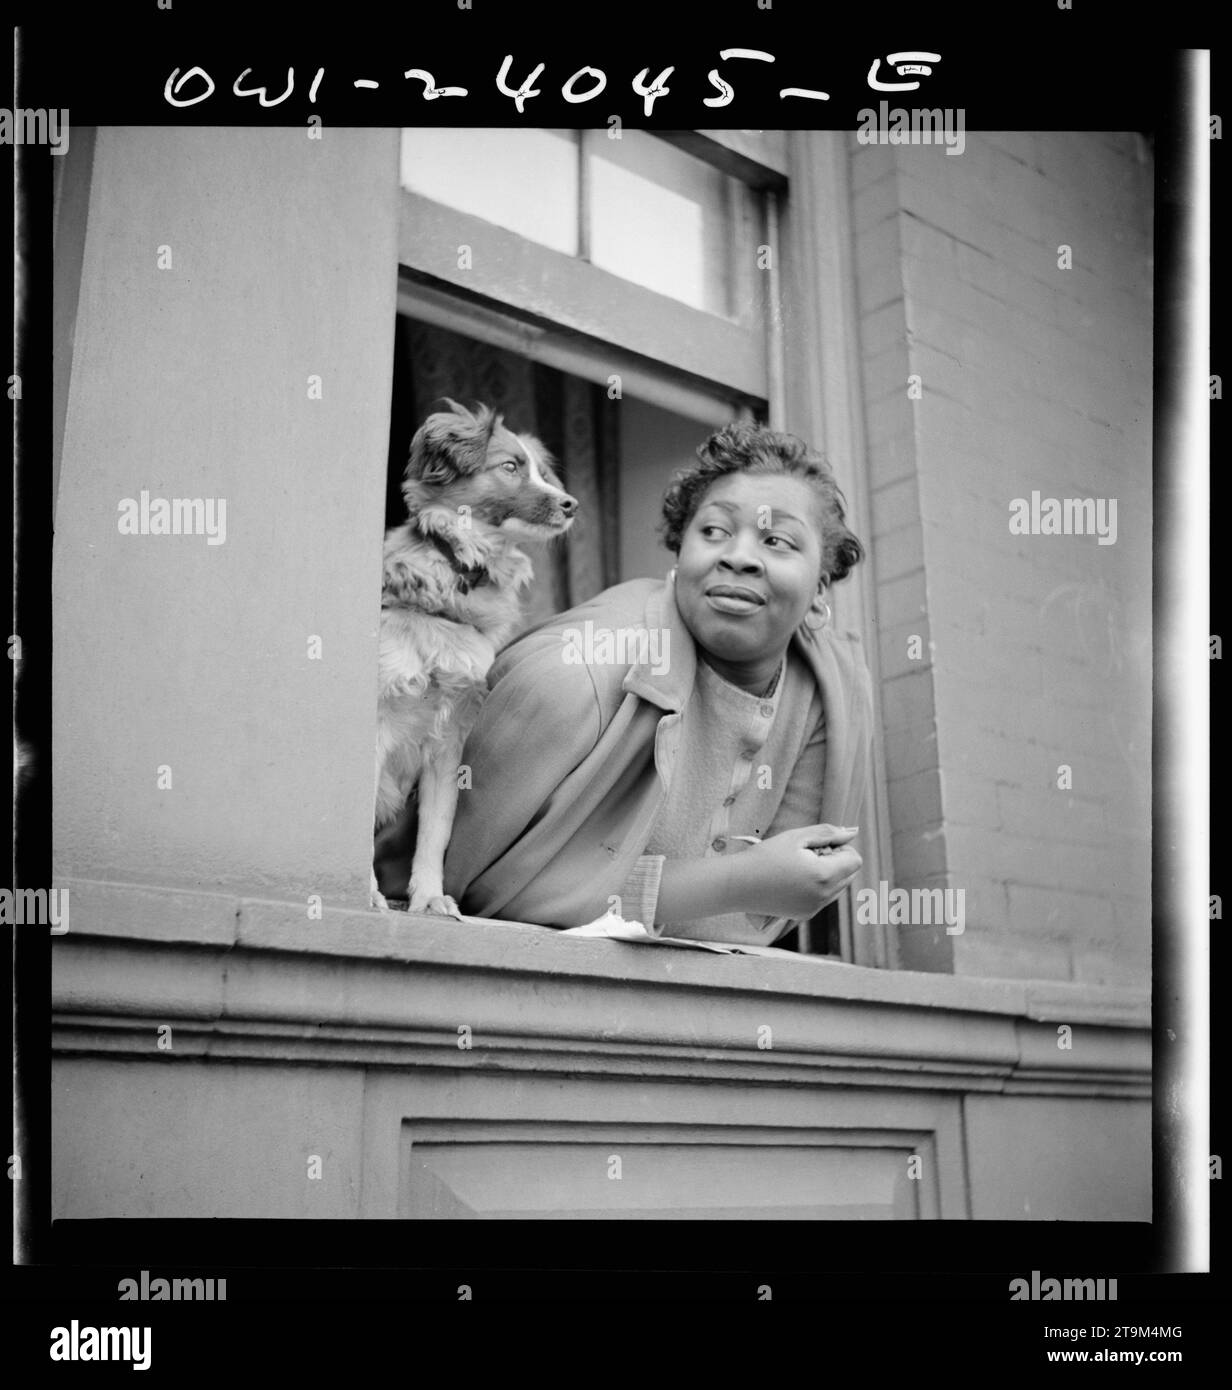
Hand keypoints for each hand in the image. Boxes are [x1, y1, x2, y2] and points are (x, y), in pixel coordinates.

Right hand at [732, 824, 861, 918]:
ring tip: (800, 867)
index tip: (819, 845)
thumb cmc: (765, 856)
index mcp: (824, 875)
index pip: (855, 860)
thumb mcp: (796, 837)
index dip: (842, 848)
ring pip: (839, 887)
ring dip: (828, 874)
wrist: (738, 885)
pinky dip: (817, 886)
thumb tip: (852, 832)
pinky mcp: (805, 914)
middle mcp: (824, 896)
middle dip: (836, 861)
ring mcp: (815, 908)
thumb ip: (828, 833)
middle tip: (808, 854)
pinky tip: (793, 880)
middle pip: (850, 875)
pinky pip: (824, 898)